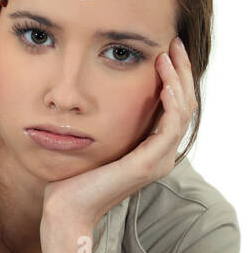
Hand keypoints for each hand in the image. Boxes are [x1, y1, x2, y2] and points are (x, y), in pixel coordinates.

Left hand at [40, 35, 196, 239]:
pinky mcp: (148, 165)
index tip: (167, 50)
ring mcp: (158, 161)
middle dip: (181, 72)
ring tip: (167, 55)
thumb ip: (108, 122)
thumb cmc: (73, 178)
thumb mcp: (95, 141)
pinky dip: (171, 103)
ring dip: (177, 81)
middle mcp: (161, 156)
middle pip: (185, 105)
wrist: (66, 209)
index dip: (175, 77)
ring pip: (183, 113)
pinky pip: (170, 128)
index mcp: (152, 150)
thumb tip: (101, 93)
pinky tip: (164, 84)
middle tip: (174, 43)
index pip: (176, 107)